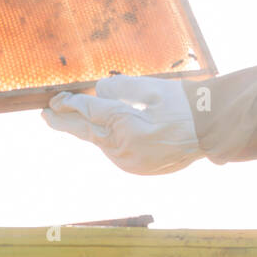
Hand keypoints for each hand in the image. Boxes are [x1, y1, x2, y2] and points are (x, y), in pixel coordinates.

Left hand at [42, 75, 202, 174]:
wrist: (212, 133)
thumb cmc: (184, 106)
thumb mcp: (152, 89)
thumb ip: (121, 89)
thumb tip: (97, 90)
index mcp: (126, 127)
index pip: (89, 112)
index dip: (69, 104)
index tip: (54, 99)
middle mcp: (123, 150)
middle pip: (86, 132)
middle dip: (64, 122)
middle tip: (45, 115)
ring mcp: (129, 163)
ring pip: (99, 142)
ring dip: (85, 130)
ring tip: (66, 119)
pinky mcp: (136, 168)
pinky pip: (113, 151)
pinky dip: (103, 139)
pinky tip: (98, 131)